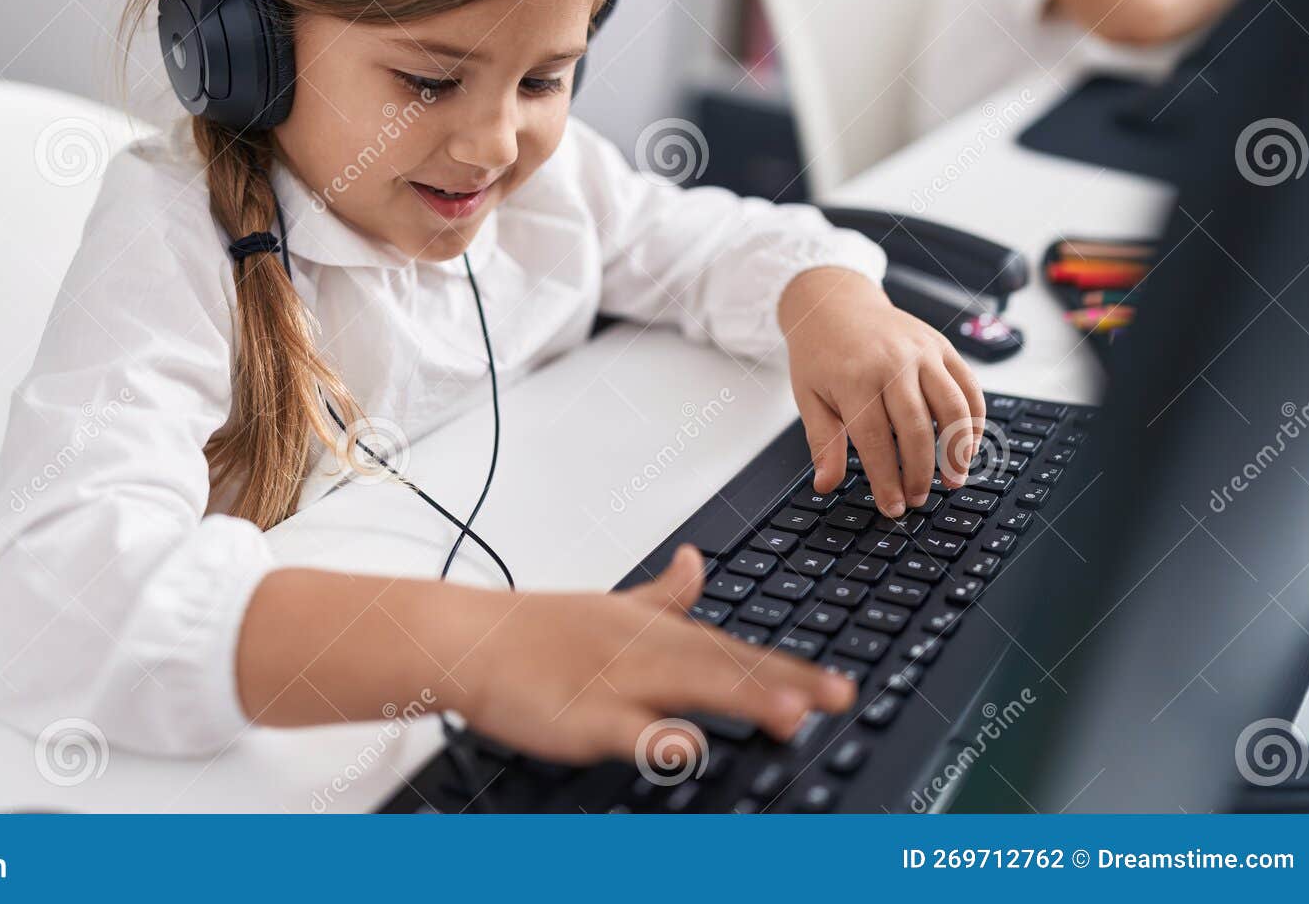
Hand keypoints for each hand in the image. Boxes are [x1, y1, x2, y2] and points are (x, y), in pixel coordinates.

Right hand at [450, 545, 855, 765]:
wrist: (470, 640)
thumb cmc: (538, 631)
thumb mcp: (613, 605)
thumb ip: (664, 595)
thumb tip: (696, 561)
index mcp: (658, 632)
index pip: (735, 649)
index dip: (788, 667)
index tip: (838, 685)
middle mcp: (648, 652)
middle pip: (726, 665)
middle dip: (785, 681)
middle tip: (838, 695)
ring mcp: (618, 680)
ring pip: (689, 687)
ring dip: (742, 696)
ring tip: (792, 712)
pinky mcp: (583, 714)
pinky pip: (626, 728)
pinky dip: (657, 736)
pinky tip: (687, 747)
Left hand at [778, 267, 985, 517]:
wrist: (834, 303)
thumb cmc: (820, 355)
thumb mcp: (809, 398)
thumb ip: (822, 443)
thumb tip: (825, 485)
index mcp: (854, 379)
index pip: (875, 441)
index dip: (886, 480)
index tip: (893, 508)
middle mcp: (893, 363)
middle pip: (917, 428)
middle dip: (921, 471)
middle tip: (920, 499)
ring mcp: (922, 352)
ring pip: (952, 407)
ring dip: (958, 449)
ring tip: (953, 480)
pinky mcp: (941, 346)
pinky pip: (968, 386)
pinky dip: (974, 419)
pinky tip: (967, 446)